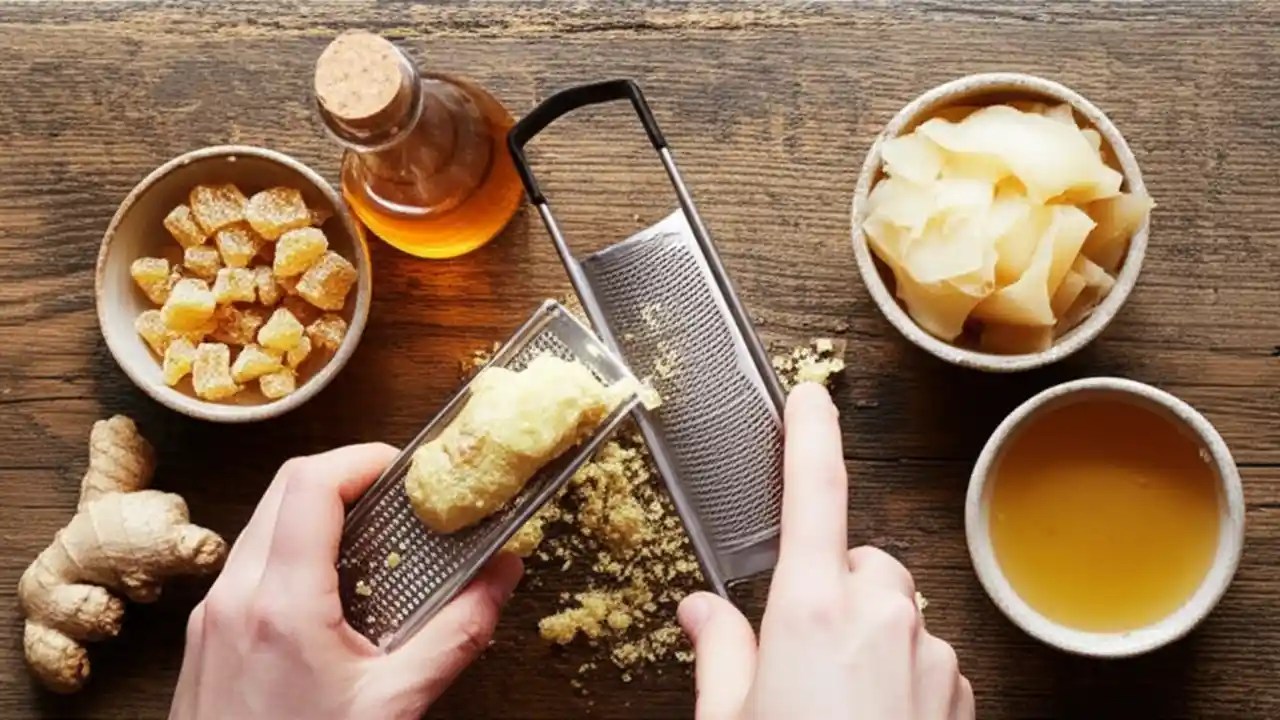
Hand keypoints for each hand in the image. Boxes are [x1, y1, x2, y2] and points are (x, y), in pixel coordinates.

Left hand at [170, 443, 522, 719]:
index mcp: (281, 605)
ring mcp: (211, 615)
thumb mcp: (395, 704)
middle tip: (398, 497)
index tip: (405, 471)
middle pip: (284, 489)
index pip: (312, 483)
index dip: (363, 459)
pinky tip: (333, 591)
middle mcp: (234, 597)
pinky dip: (293, 551)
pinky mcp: (205, 635)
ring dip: (317, 513)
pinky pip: (249, 563)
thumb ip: (457, 634)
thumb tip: (502, 576)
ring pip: (262, 523)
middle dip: (346, 478)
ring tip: (373, 542)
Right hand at [677, 384, 973, 719]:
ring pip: (896, 614)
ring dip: (867, 638)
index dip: (811, 434)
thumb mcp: (728, 717)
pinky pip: (927, 660)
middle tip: (796, 655)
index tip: (811, 395)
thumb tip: (704, 613)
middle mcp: (880, 617)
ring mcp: (930, 653)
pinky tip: (874, 718)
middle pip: (859, 564)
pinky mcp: (963, 692)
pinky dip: (901, 678)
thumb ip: (721, 654)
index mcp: (811, 609)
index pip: (814, 493)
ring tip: (834, 701)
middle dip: (832, 589)